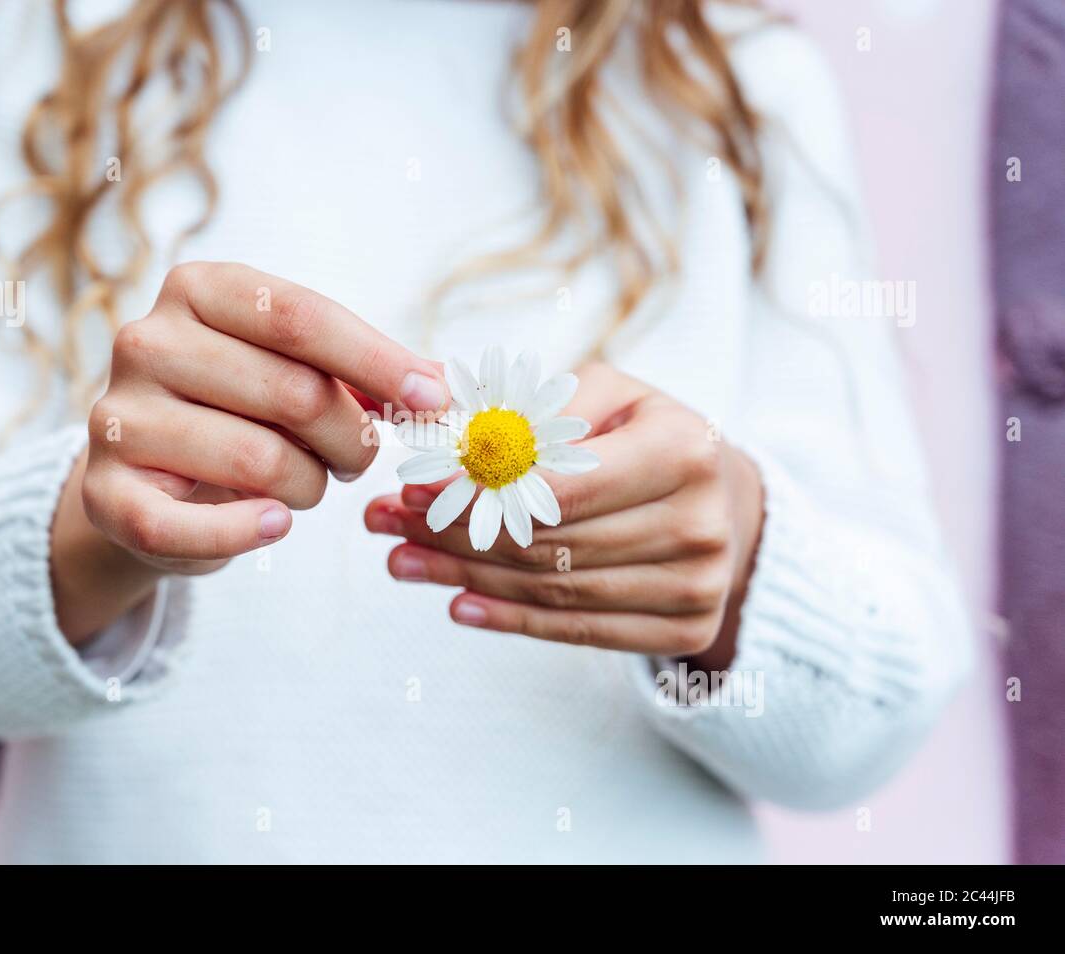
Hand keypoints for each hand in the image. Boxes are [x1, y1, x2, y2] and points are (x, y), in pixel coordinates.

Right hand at [52, 262, 446, 643]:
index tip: (434, 400)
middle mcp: (146, 340)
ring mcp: (116, 415)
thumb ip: (364, 374)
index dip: (378, 362)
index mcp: (198, 289)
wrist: (148, 475)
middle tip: (359, 458)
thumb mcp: (296, 370)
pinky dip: (246, 533)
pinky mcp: (103, 490)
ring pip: (257, 461)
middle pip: (291, 392)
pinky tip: (273, 524)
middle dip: (351, 439)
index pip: (301, 317)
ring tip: (307, 484)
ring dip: (309, 486)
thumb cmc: (240, 411)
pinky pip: (189, 527)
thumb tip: (442, 388)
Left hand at [365, 362, 763, 667]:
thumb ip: (526, 402)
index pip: (565, 486)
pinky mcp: (687, 630)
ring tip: (401, 559)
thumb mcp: (602, 394)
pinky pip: (580, 630)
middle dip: (455, 533)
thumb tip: (427, 395)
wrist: (722, 500)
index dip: (480, 490)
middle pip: (551, 543)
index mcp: (684, 450)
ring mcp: (698, 585)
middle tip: (387, 523)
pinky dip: (511, 618)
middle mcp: (700, 523)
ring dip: (465, 577)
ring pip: (555, 588)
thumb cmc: (643, 435)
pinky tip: (457, 603)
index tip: (412, 484)